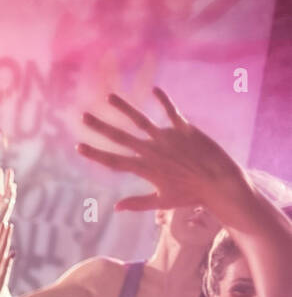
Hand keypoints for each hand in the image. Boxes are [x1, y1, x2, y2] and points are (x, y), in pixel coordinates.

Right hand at [77, 88, 251, 219]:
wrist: (218, 181)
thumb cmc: (190, 195)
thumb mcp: (161, 202)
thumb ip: (137, 203)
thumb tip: (115, 208)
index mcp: (144, 168)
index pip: (113, 160)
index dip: (95, 153)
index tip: (79, 145)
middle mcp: (152, 150)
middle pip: (120, 137)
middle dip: (100, 127)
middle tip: (84, 117)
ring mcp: (167, 137)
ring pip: (140, 120)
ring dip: (123, 108)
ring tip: (109, 97)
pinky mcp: (184, 129)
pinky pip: (170, 111)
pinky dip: (162, 100)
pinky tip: (154, 88)